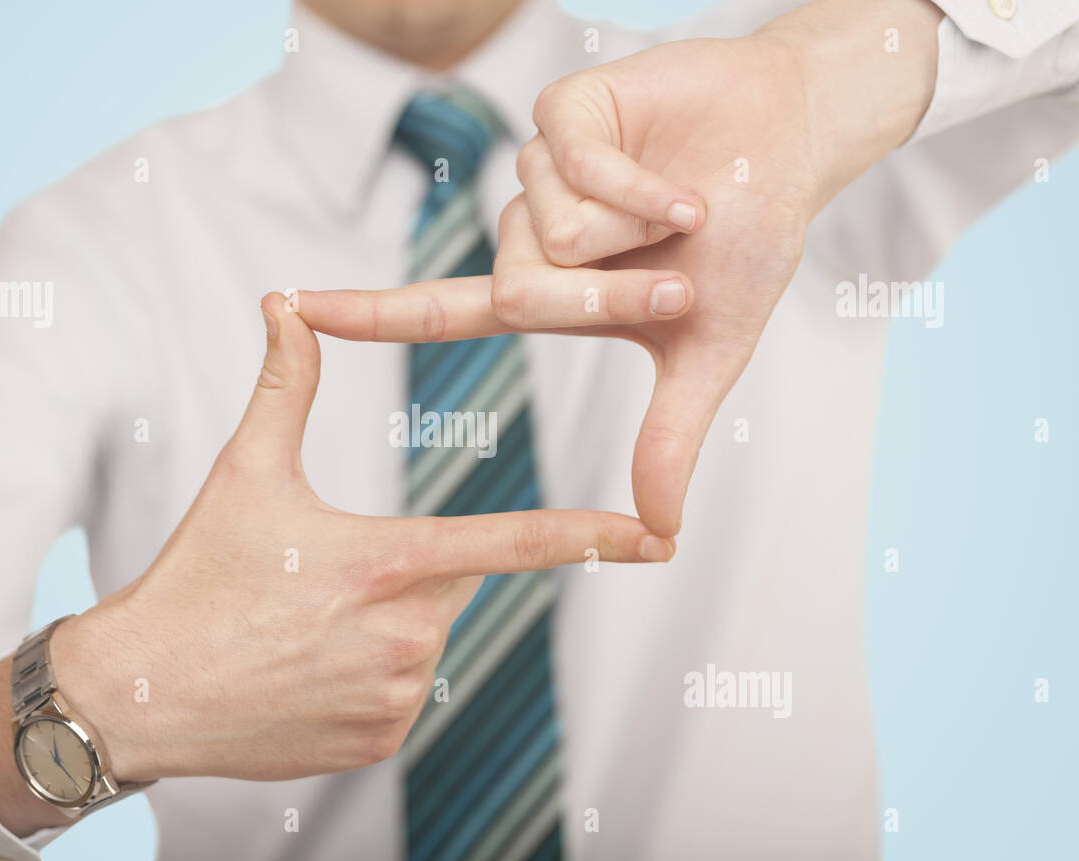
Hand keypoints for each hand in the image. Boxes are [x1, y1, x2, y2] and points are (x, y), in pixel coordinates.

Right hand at [50, 294, 672, 783]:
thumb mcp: (243, 474)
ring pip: (422, 641)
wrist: (140, 694)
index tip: (656, 537)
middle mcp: (404, 637)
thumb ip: (286, 386)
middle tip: (325, 578)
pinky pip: (396, 696)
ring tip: (302, 629)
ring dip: (382, 625)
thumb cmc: (195, 578)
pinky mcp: (376, 744)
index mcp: (386, 563)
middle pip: (449, 584)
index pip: (513, 543)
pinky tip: (303, 672)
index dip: (592, 536)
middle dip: (405, 569)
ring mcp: (392, 698)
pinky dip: (363, 678)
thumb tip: (285, 303)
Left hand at [296, 0, 939, 537]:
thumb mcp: (705, 352)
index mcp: (549, 288)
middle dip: (609, 297)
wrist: (791, 147)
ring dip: (632, 234)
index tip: (288, 307)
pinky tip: (683, 185)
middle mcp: (531, 229)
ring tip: (684, 212)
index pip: (438, 307)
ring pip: (543, 229)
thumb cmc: (747, 243)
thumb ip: (669, 433)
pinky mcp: (564, 111)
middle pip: (516, 289)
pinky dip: (640, 188)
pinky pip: (571, 167)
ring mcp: (542, 169)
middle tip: (678, 282)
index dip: (364, 313)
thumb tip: (662, 532)